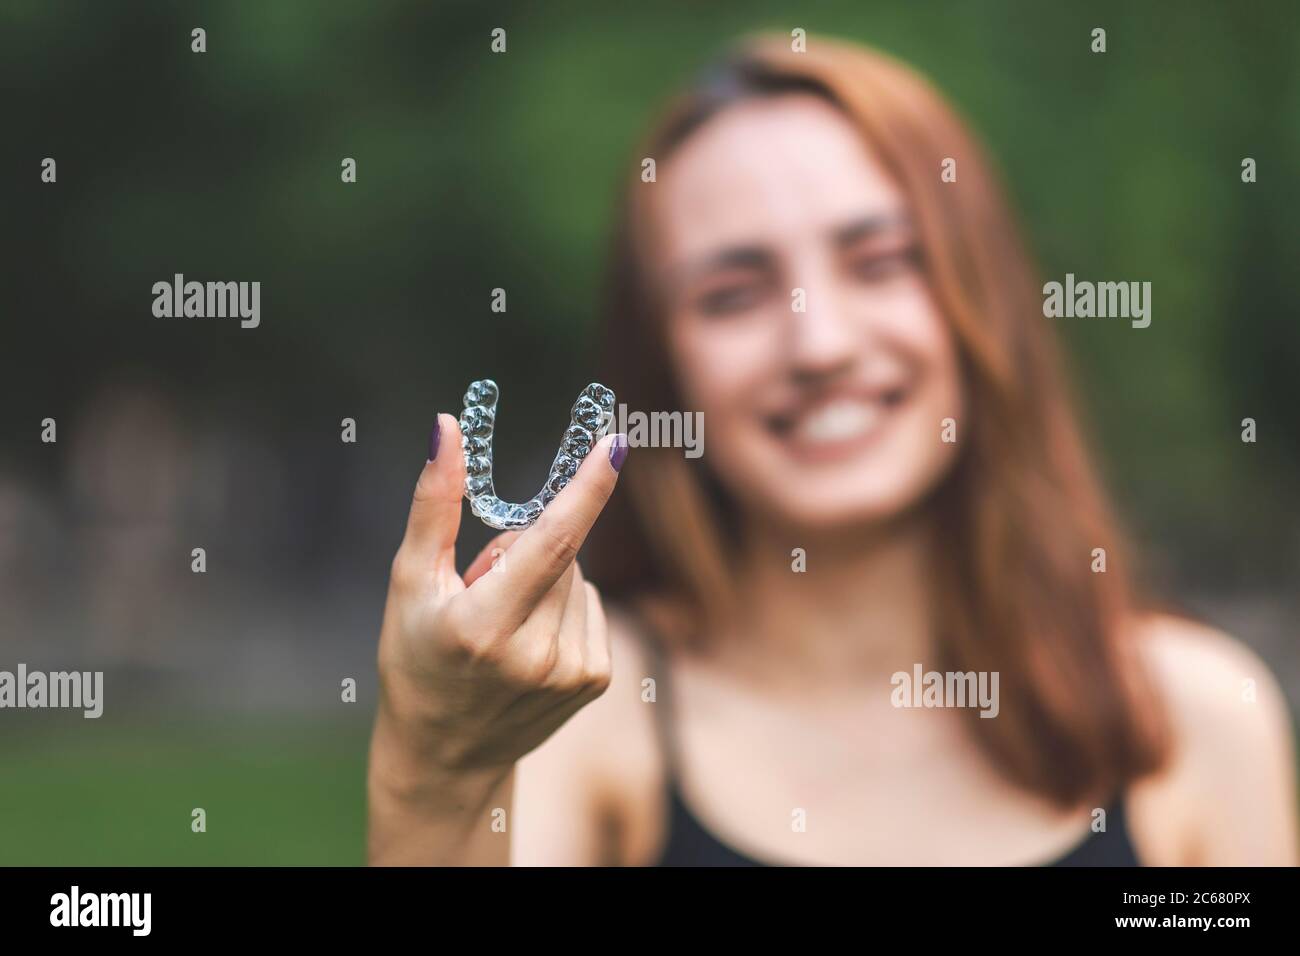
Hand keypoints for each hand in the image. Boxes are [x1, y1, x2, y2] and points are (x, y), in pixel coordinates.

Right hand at [374, 413, 626, 777]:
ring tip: (503, 626)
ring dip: (546, 580)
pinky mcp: (595, 680)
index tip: (614, 441)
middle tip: (482, 591)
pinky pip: (590, 604)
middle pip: (561, 552)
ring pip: (578, 577)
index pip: (552, 542)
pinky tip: (529, 642)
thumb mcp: (409, 582)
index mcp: (482, 626)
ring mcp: (571, 672)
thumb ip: (433, 503)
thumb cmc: (415, 658)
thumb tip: (447, 425)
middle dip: (526, 549)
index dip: (587, 487)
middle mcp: (535, 654)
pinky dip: (563, 607)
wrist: (444, 755)